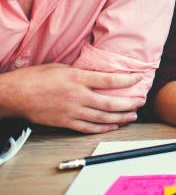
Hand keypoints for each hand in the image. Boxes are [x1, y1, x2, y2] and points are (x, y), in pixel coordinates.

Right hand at [0, 64, 141, 133]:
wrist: (15, 95)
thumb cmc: (36, 78)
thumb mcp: (62, 67)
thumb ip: (82, 72)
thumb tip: (99, 74)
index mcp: (77, 78)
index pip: (109, 80)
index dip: (128, 80)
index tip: (139, 78)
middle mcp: (77, 96)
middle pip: (110, 102)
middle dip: (129, 103)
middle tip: (141, 102)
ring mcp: (71, 111)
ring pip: (102, 117)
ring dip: (120, 118)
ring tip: (132, 116)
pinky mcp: (64, 123)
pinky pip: (88, 127)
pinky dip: (103, 128)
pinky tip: (113, 126)